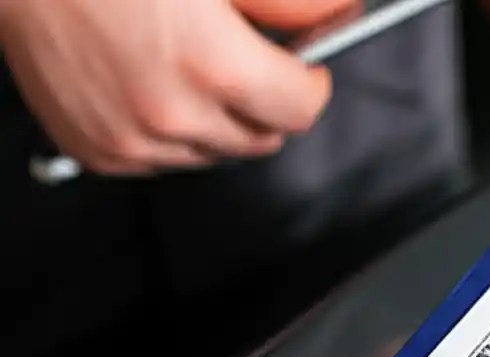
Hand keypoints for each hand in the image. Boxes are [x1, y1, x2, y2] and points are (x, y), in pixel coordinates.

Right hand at [0, 0, 350, 175]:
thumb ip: (290, 2)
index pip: (302, 110)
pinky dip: (169, 131)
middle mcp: (174, 115)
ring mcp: (133, 140)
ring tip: (181, 61)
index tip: (304, 66)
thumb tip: (341, 15)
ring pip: (215, 153)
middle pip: (262, 139)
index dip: (308, 82)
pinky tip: (147, 81)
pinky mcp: (99, 151)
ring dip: (216, 120)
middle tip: (242, 58)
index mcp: (214, 67)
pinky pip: (163, 159)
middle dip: (264, 102)